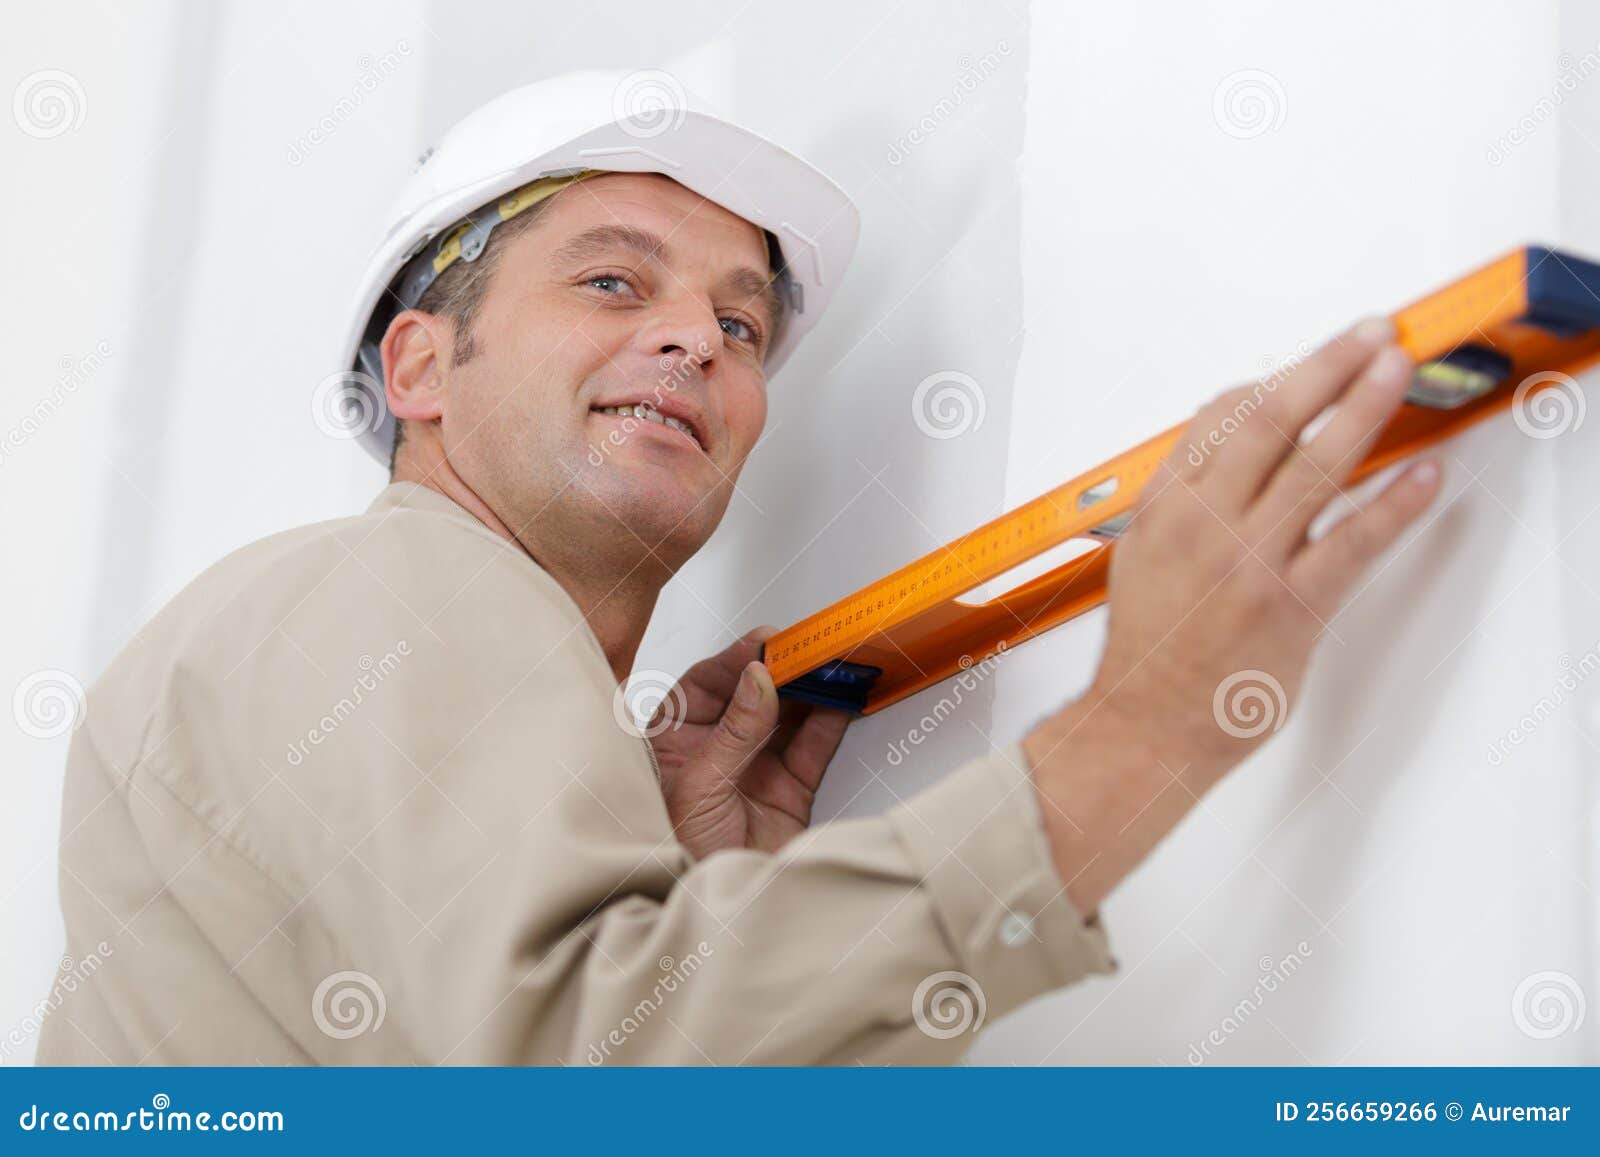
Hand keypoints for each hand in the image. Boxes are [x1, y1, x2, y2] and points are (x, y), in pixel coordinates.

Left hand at [649, 626, 852, 857]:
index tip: (769, 641)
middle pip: (754, 692)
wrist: (709, 916)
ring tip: (834, 665)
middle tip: (810, 648)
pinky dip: (831, 722)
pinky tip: (843, 699)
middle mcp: (716, 746)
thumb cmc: (678, 852)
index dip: (739, 658)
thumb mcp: (700, 784)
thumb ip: (735, 731)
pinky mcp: (789, 791)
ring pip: (789, 714)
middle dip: (783, 669)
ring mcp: (756, 766)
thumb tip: (758, 679)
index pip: (708, 682)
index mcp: (675, 737)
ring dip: (811, 689)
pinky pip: (813, 746)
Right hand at [1025, 316, 1443, 913]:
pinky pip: (1354, 543)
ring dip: (1365, 408)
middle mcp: (1206, 524)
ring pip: (1316, 467)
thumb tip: (1221, 452)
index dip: (1274, 380)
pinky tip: (1424, 476)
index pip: (1220, 417)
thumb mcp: (1140, 555)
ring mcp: (1251, 563)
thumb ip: (1180, 500)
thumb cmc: (1149, 646)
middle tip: (1372, 335)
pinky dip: (1395, 504)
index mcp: (1167, 506)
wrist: (1147, 721)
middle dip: (1329, 366)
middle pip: (1272, 419)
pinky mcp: (1293, 606)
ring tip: (1398, 370)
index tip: (1313, 364)